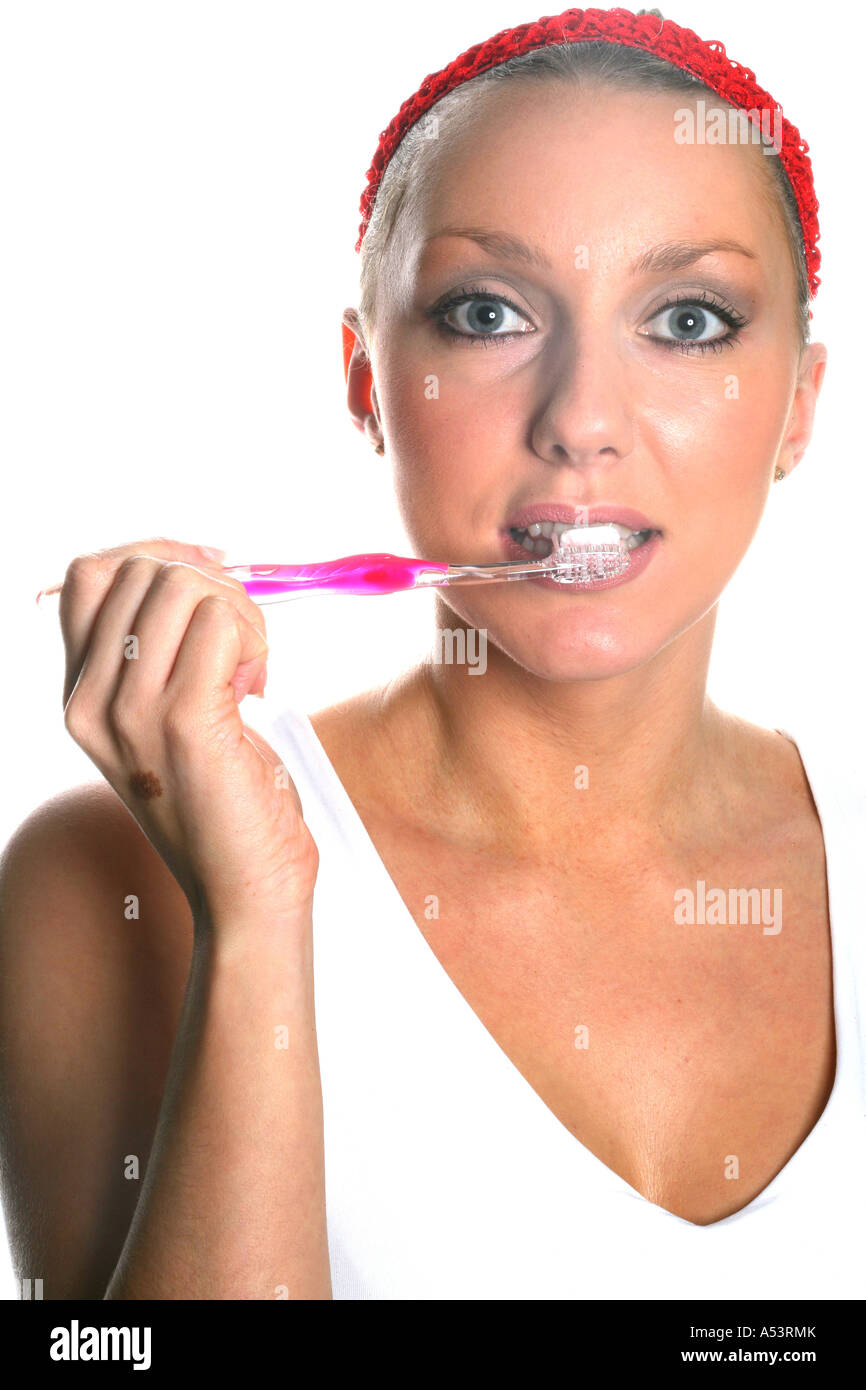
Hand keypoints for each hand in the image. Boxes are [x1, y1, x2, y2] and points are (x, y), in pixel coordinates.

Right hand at [59, 538, 318, 939]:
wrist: (244, 890)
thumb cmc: (225, 802)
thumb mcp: (170, 719)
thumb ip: (163, 652)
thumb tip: (197, 567)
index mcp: (81, 696)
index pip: (90, 573)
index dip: (157, 554)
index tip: (212, 580)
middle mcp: (91, 701)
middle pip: (141, 569)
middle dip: (210, 586)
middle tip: (243, 647)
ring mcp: (131, 710)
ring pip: (182, 586)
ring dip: (239, 613)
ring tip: (251, 670)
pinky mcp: (185, 719)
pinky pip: (220, 622)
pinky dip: (254, 638)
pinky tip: (257, 688)